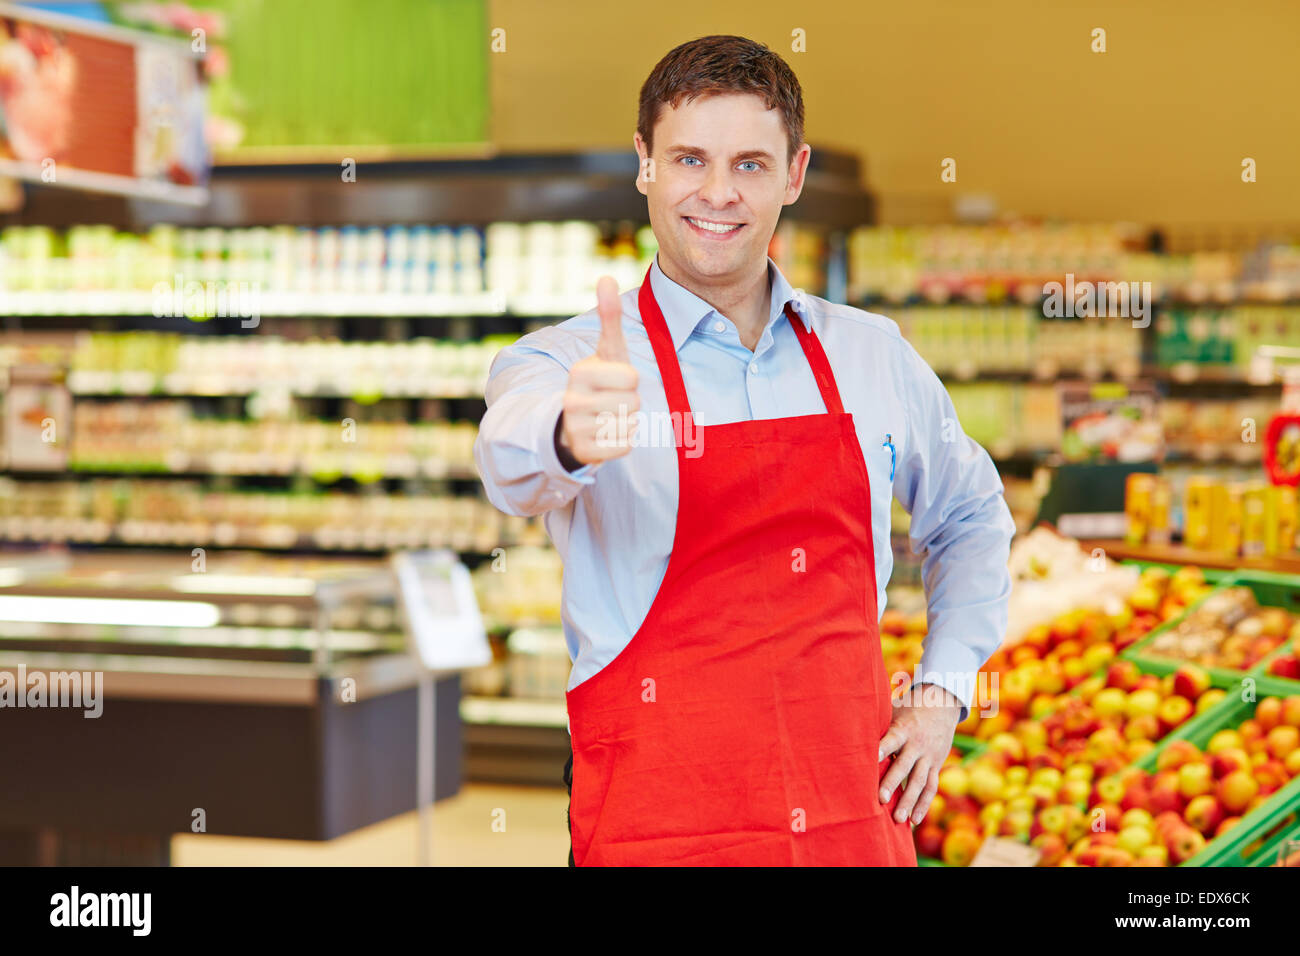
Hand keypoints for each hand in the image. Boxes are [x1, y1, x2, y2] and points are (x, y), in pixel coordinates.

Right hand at [557, 276, 639, 465]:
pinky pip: (625, 444)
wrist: (572, 423)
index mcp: (580, 372)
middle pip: (633, 402)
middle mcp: (572, 400)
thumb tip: (606, 276)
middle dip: (629, 401)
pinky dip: (622, 440)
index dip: (630, 379)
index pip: (631, 378)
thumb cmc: (598, 381)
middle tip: (611, 399)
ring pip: (629, 423)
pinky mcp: (586, 452)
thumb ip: (608, 317)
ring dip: (626, 420)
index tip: (613, 380)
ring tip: (608, 415)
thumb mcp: (605, 351)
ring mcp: (577, 428)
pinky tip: (606, 433)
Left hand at [877, 683, 963, 825]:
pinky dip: (923, 804)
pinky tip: (914, 820)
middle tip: (880, 799)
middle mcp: (917, 744)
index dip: (882, 749)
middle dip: (892, 783)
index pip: (891, 740)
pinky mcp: (935, 766)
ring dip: (909, 801)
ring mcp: (928, 757)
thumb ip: (876, 722)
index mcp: (903, 729)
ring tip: (898, 819)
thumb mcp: (893, 710)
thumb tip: (845, 726)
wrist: (941, 706)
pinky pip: (930, 787)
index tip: (871, 759)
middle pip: (904, 766)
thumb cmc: (907, 709)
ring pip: (919, 781)